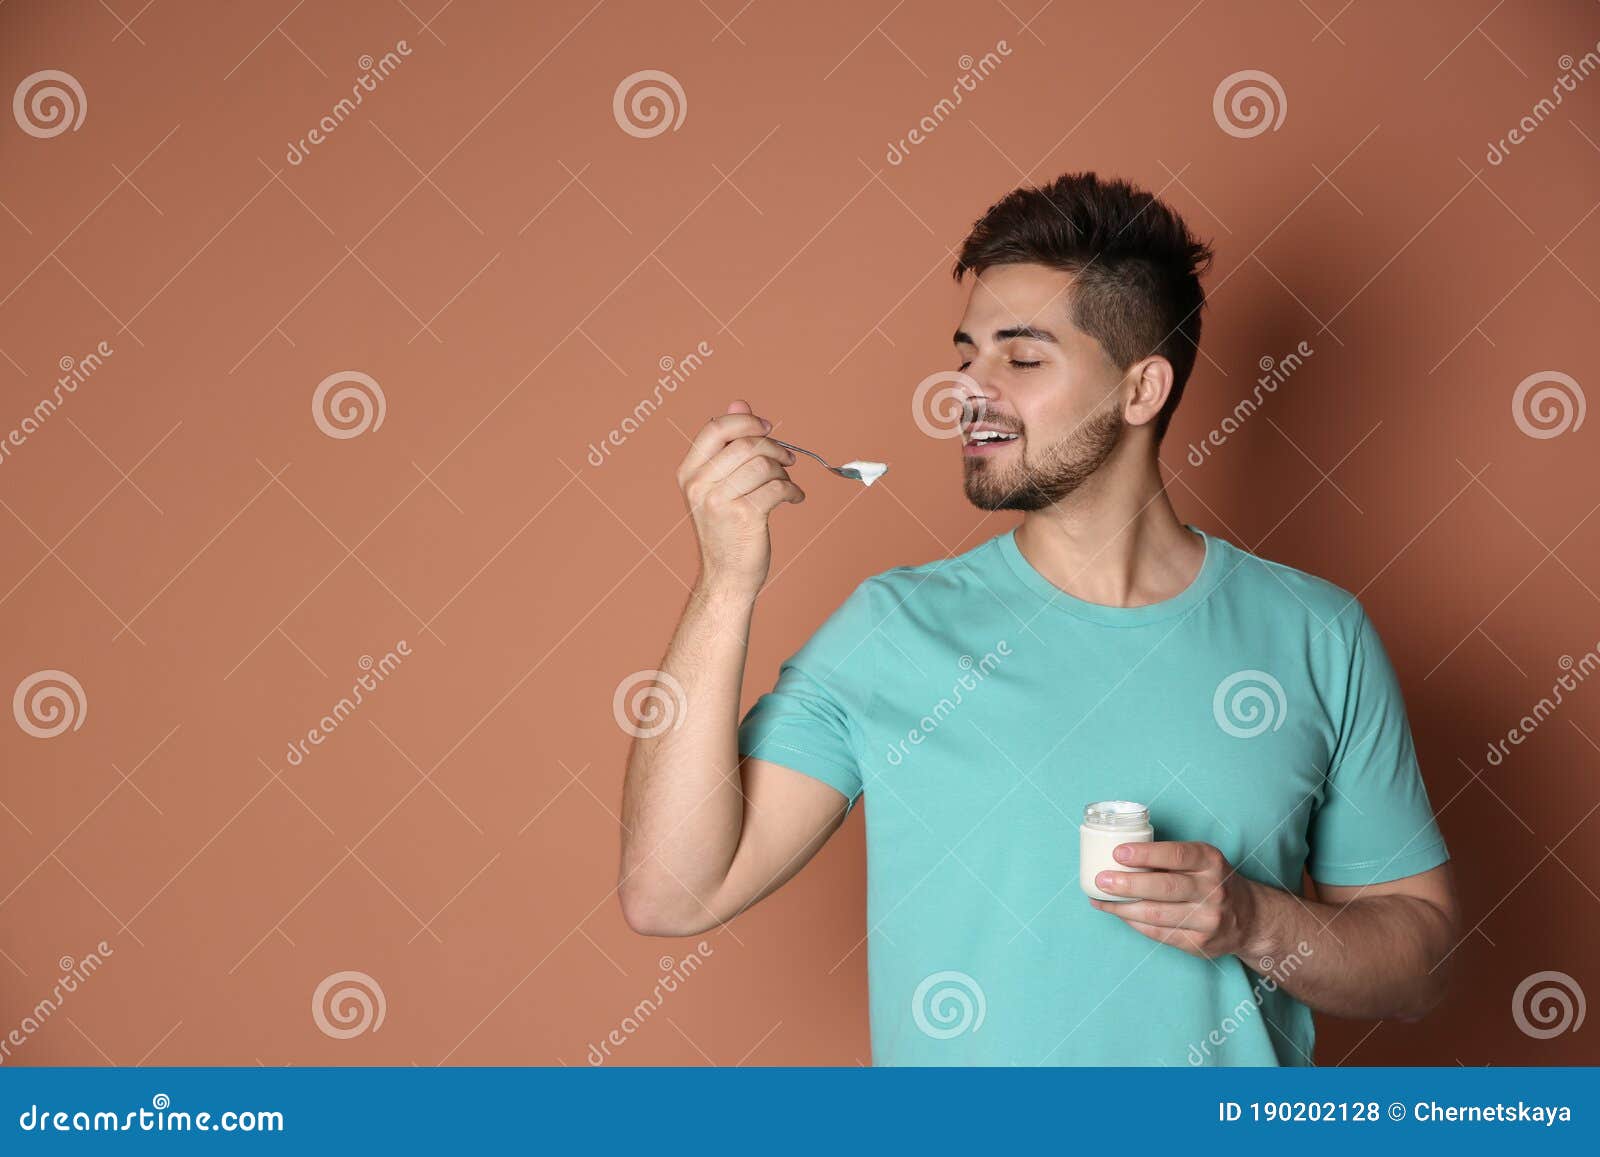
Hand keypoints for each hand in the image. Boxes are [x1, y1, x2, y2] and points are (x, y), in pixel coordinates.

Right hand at [677, 399, 804, 596]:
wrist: (727, 576)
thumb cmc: (727, 529)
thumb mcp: (720, 484)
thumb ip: (728, 444)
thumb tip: (740, 402)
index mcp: (689, 472)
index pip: (716, 428)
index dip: (746, 421)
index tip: (767, 427)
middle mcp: (699, 484)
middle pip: (746, 444)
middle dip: (775, 448)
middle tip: (788, 460)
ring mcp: (719, 501)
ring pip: (764, 465)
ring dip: (784, 473)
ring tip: (787, 484)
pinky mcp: (744, 516)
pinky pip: (778, 488)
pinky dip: (793, 492)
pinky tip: (794, 499)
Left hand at [1089, 840, 1265, 960]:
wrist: (1250, 918)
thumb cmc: (1212, 881)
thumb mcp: (1203, 861)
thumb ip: (1170, 858)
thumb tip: (1118, 856)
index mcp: (1210, 862)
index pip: (1176, 855)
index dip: (1145, 854)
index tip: (1118, 853)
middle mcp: (1213, 890)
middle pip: (1165, 888)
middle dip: (1128, 884)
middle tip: (1101, 880)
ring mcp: (1208, 920)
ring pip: (1157, 915)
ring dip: (1123, 908)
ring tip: (1100, 899)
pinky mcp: (1200, 943)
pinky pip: (1159, 933)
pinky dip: (1135, 923)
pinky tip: (1119, 914)